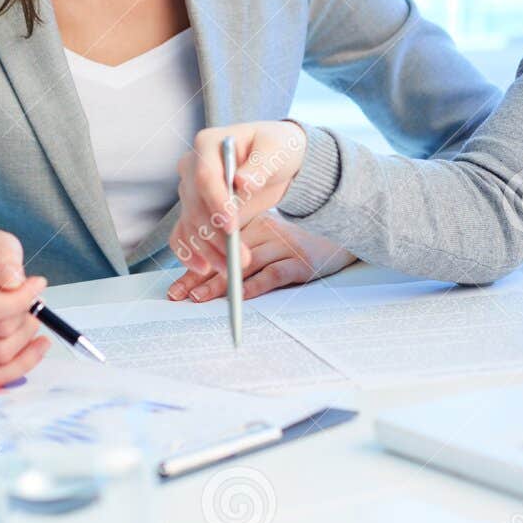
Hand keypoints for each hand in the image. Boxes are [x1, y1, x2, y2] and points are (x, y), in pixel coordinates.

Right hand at [0, 230, 49, 387]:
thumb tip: (13, 283)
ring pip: (0, 355)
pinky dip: (22, 363)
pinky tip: (35, 345)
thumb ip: (4, 255)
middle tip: (33, 300)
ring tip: (29, 316)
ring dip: (26, 336)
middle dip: (26, 316)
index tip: (38, 284)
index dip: (20, 301)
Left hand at [167, 212, 356, 301]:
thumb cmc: (303, 239)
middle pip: (224, 257)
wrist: (345, 230)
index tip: (176, 288)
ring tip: (199, 298)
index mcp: (254, 224)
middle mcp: (265, 232)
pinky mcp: (301, 261)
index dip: (194, 268)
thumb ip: (245, 246)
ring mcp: (283, 246)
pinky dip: (255, 286)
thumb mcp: (270, 236)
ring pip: (245, 265)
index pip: (216, 247)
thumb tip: (209, 275)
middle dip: (198, 278)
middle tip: (178, 295)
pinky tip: (240, 297)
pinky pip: (274, 274)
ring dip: (220, 283)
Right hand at [170, 121, 307, 274]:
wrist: (272, 159)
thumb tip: (243, 182)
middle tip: (240, 258)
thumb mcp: (275, 149)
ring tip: (231, 268)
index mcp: (207, 144)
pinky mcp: (193, 210)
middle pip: (195, 206)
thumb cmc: (274, 147)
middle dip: (216, 236)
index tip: (231, 227)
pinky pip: (182, 233)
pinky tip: (203, 268)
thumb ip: (260, 165)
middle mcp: (191, 167)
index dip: (215, 203)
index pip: (204, 177)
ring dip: (208, 251)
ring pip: (190, 225)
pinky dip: (189, 252)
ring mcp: (189, 189)